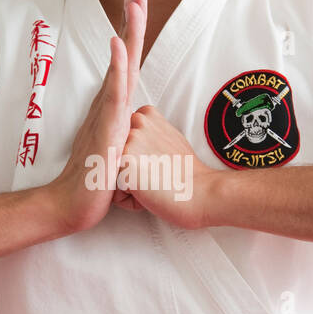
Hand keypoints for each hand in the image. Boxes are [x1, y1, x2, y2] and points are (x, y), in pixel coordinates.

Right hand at [48, 0, 147, 232]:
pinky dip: (115, 65)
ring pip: (121, 66)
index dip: (132, 36)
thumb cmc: (95, 181)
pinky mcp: (106, 126)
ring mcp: (106, 113)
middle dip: (132, 22)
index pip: (127, 66)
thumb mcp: (116, 152)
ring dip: (128, 32)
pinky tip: (117, 43)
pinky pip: (113, 91)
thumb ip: (123, 135)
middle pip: (124, 56)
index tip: (138, 8)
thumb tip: (131, 130)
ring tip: (133, 4)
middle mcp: (109, 104)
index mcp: (113, 108)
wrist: (74, 204)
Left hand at [111, 104, 218, 228]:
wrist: (200, 192)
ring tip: (153, 182)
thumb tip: (138, 134)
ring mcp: (129, 140)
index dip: (138, 159)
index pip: (121, 142)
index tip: (159, 162)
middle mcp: (135, 122)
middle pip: (114, 157)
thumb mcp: (170, 138)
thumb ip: (150, 132)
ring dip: (128, 185)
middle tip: (156, 174)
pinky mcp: (124, 161)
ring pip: (112, 174)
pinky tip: (149, 192)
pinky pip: (113, 191)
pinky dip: (129, 199)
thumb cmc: (186, 173)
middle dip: (129, 171)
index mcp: (146, 114)